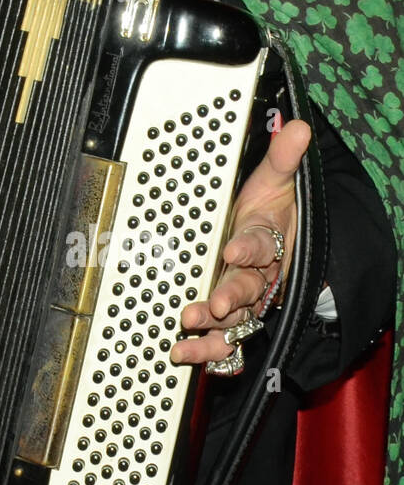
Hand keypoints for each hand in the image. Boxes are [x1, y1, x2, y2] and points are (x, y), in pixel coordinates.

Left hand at [170, 119, 310, 368]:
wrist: (284, 233)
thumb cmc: (272, 207)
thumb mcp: (274, 180)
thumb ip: (283, 158)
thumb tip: (297, 126)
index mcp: (268, 239)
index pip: (262, 243)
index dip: (249, 247)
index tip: (234, 247)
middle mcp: (260, 274)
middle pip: (249, 288)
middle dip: (231, 297)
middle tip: (212, 306)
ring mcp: (249, 297)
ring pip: (236, 320)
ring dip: (213, 333)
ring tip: (188, 339)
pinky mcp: (237, 315)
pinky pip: (227, 339)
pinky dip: (209, 352)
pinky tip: (186, 357)